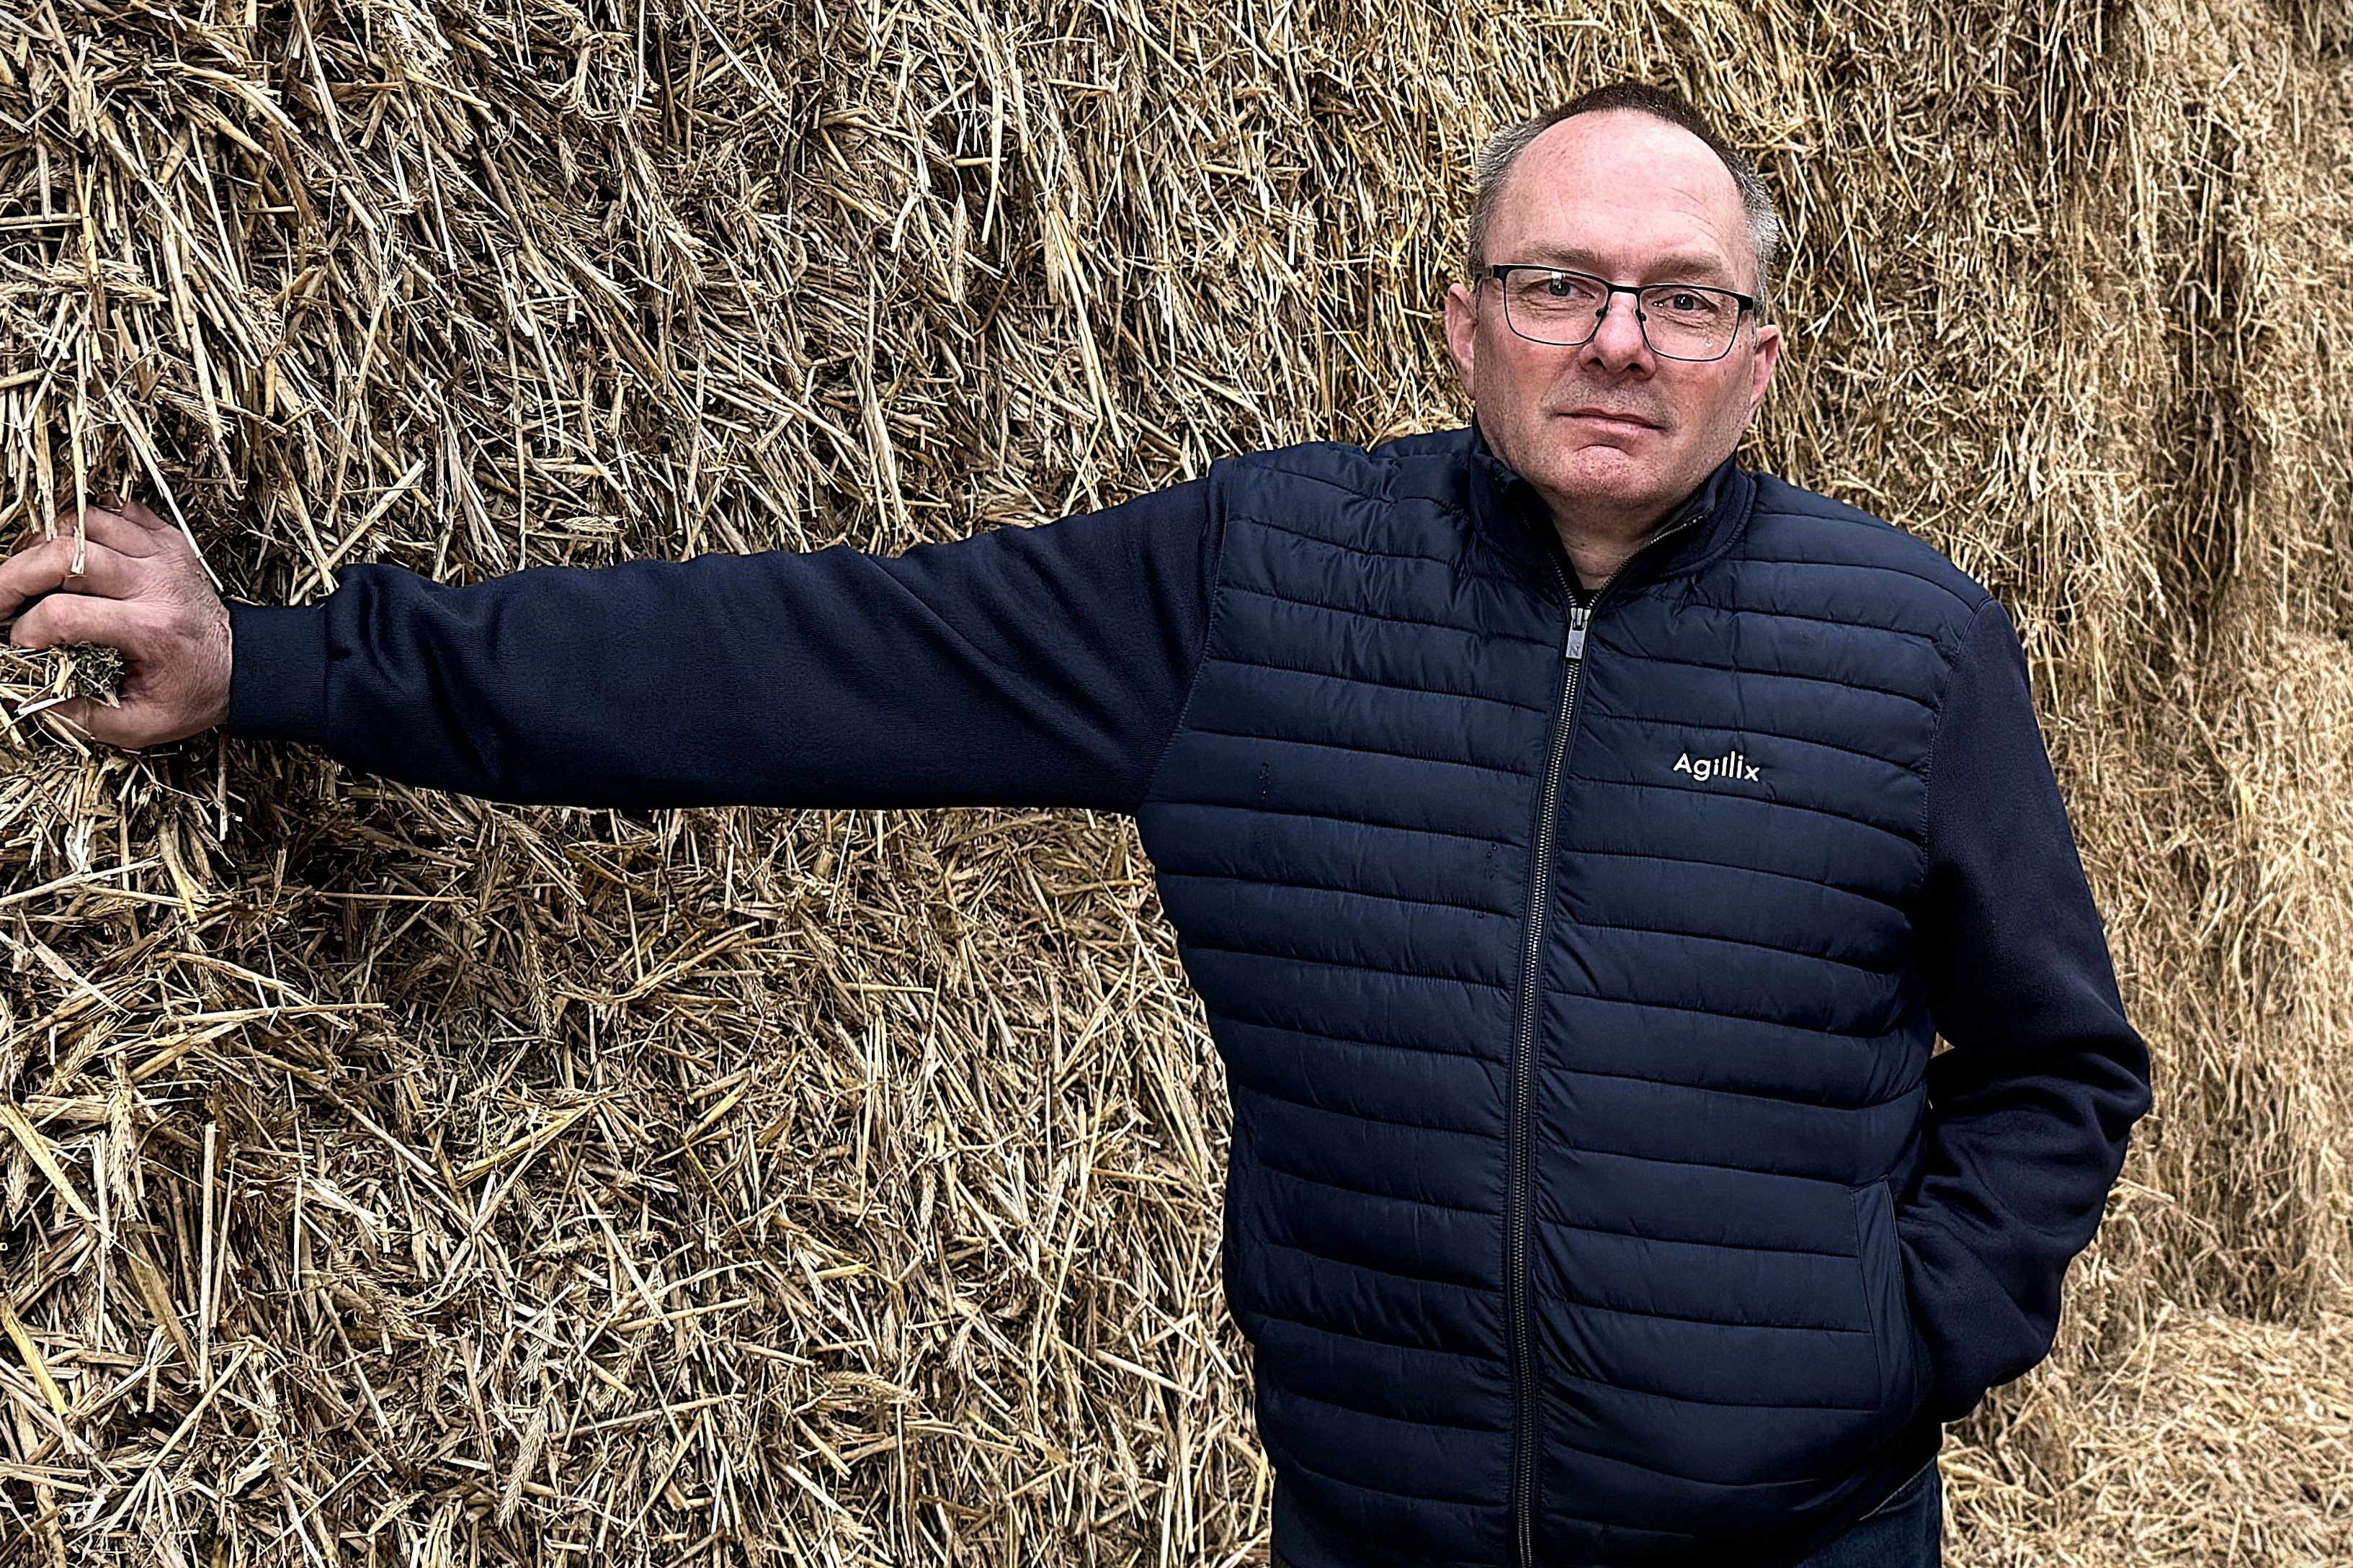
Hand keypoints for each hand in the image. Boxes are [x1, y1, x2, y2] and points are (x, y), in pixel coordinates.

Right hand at [0, 499, 231, 746]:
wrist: (245, 664)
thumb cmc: (192, 693)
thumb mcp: (141, 724)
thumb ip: (82, 715)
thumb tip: (28, 698)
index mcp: (152, 628)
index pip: (65, 613)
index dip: (26, 630)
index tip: (19, 646)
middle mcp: (159, 582)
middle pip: (66, 555)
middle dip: (13, 576)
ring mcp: (165, 553)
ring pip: (85, 522)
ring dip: (44, 545)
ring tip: (28, 577)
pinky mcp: (168, 539)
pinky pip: (114, 510)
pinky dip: (82, 524)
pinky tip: (68, 553)